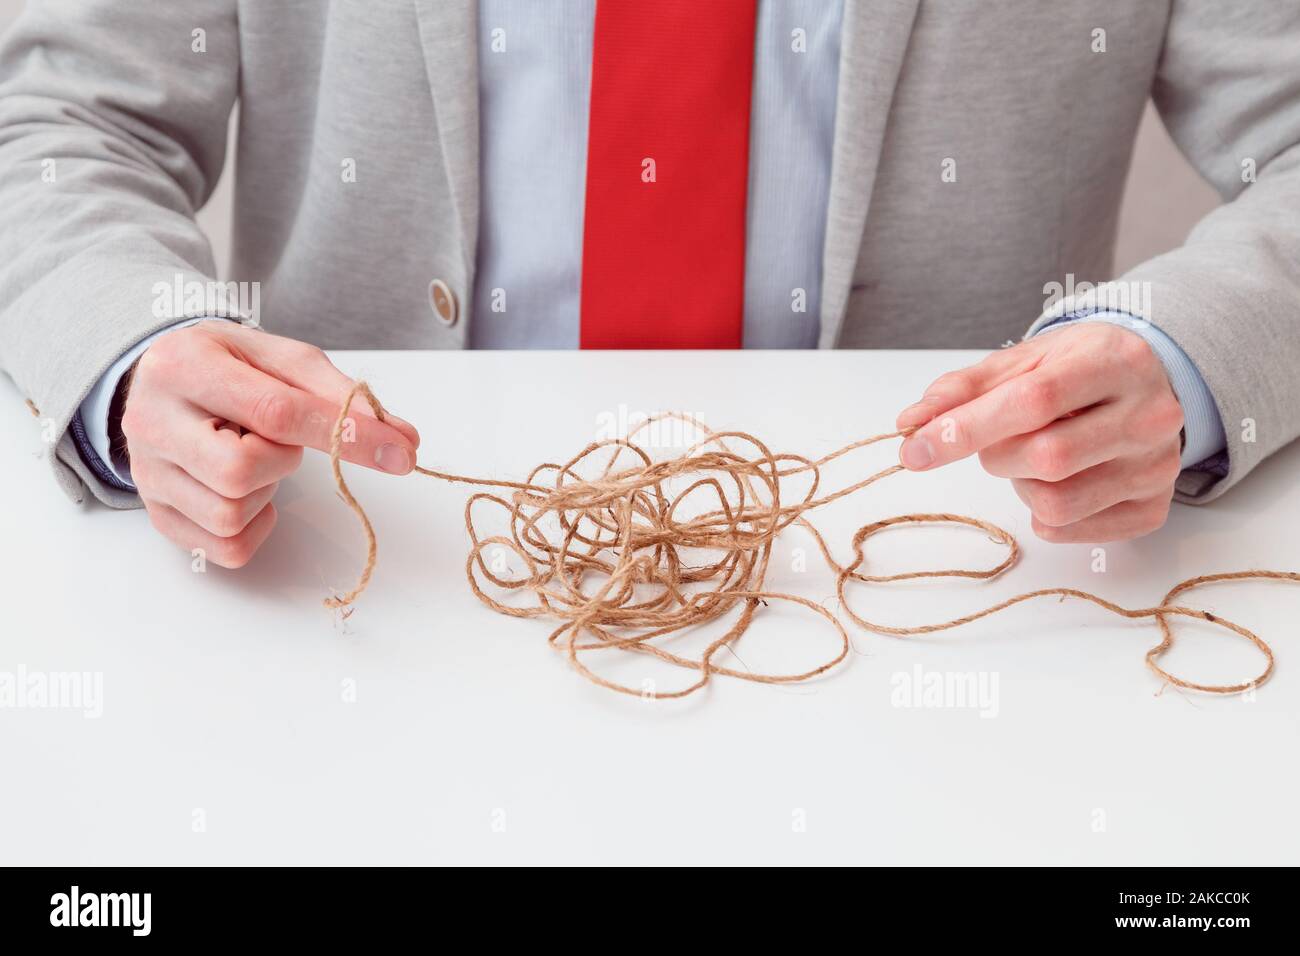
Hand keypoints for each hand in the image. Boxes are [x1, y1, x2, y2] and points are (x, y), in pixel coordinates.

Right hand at [121, 320, 419, 566]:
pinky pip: (225, 548)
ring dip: (265, 491)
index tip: (399, 451)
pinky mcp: (158, 513)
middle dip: (281, 459)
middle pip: (239, 470)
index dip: (345, 434)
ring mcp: (148, 473)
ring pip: (229, 514)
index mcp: (182, 366)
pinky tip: (249, 491)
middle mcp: (150, 421)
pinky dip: (255, 525)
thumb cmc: (230, 367)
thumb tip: (402, 440)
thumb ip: (340, 396)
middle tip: (277, 438)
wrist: (163, 380)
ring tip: (254, 455)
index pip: (274, 411)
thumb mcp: (282, 361)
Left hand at [895, 323, 1183, 542]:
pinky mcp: (1154, 508)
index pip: (1034, 401)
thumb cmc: (1077, 369)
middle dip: (998, 455)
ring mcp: (1158, 467)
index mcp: (1115, 362)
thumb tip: (911, 424)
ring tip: (1033, 457)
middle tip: (999, 439)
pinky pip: (1070, 530)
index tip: (916, 448)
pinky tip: (1057, 481)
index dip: (967, 428)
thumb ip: (964, 389)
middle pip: (1047, 458)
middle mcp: (1150, 415)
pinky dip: (1042, 512)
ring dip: (1020, 486)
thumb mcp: (1024, 360)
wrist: (1146, 382)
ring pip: (1057, 502)